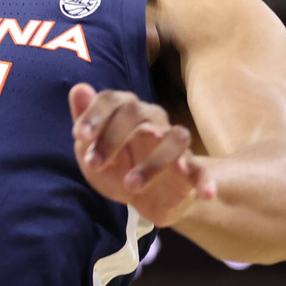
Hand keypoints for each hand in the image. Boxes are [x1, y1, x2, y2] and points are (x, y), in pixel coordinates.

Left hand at [69, 83, 217, 226]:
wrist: (144, 196)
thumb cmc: (116, 166)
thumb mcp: (91, 149)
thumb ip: (84, 121)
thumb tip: (78, 89)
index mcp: (126, 112)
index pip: (114, 99)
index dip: (95, 114)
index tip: (79, 136)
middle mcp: (153, 121)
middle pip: (138, 113)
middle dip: (113, 138)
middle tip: (94, 165)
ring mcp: (173, 144)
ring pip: (174, 138)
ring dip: (152, 163)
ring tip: (130, 185)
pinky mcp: (190, 169)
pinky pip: (201, 169)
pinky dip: (204, 179)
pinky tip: (206, 193)